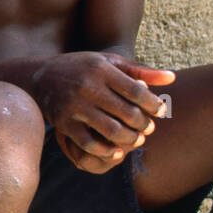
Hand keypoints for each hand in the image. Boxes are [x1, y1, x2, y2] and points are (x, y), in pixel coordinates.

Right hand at [33, 52, 172, 167]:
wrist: (40, 77)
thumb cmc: (82, 68)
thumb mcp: (108, 61)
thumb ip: (139, 70)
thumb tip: (172, 78)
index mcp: (101, 69)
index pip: (137, 91)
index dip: (154, 105)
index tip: (161, 111)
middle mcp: (87, 87)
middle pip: (127, 113)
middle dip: (144, 124)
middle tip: (149, 128)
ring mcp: (74, 106)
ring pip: (112, 130)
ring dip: (130, 139)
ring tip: (136, 140)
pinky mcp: (64, 123)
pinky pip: (90, 143)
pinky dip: (106, 150)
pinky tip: (116, 150)